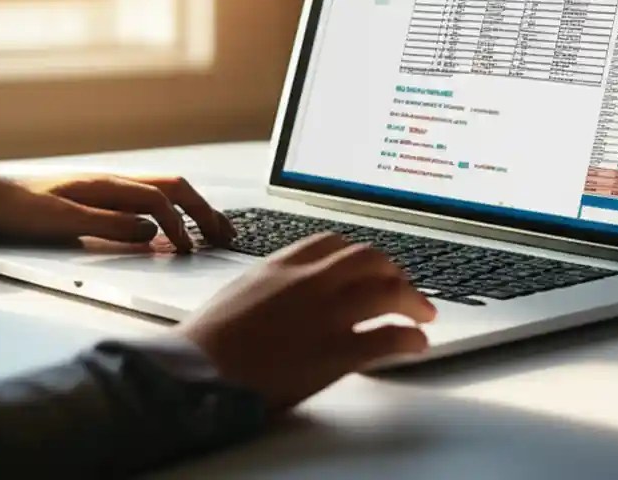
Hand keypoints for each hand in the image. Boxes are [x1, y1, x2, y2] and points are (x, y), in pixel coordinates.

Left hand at [0, 172, 234, 251]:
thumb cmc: (17, 209)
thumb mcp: (62, 221)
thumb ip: (110, 225)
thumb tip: (153, 232)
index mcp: (108, 185)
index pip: (161, 200)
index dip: (181, 226)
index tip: (189, 252)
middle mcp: (112, 182)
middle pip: (173, 189)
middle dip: (204, 211)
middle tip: (227, 235)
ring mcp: (106, 189)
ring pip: (163, 192)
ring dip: (192, 208)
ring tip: (214, 228)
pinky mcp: (98, 199)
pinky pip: (147, 200)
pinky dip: (171, 211)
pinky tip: (174, 226)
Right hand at [175, 232, 436, 411]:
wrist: (194, 372)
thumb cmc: (206, 341)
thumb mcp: (236, 292)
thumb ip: (270, 284)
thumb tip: (285, 291)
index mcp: (281, 265)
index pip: (333, 244)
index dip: (358, 254)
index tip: (370, 266)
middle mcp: (308, 281)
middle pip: (368, 259)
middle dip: (394, 272)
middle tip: (407, 289)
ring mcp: (324, 314)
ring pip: (386, 292)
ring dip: (413, 302)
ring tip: (423, 315)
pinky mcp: (334, 352)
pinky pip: (386, 338)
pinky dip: (408, 339)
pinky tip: (416, 344)